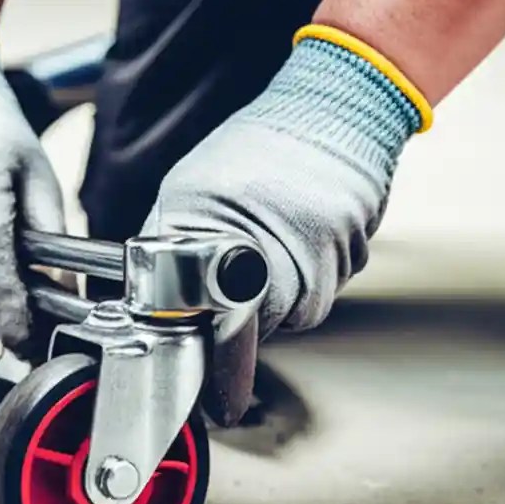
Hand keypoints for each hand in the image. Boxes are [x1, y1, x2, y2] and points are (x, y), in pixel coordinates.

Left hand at [142, 37, 422, 425]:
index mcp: (235, 241)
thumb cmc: (257, 145)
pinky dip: (307, 273)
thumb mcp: (188, 190)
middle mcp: (289, 254)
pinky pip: (325, 287)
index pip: (228, 332)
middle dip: (245, 324)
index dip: (220, 368)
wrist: (336, 104)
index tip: (214, 399)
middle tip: (234, 296)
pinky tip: (297, 237)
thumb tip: (148, 298)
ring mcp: (329, 254)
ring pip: (296, 312)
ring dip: (277, 297)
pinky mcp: (356, 251)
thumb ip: (170, 247)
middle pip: (265, 329)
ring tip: (266, 250)